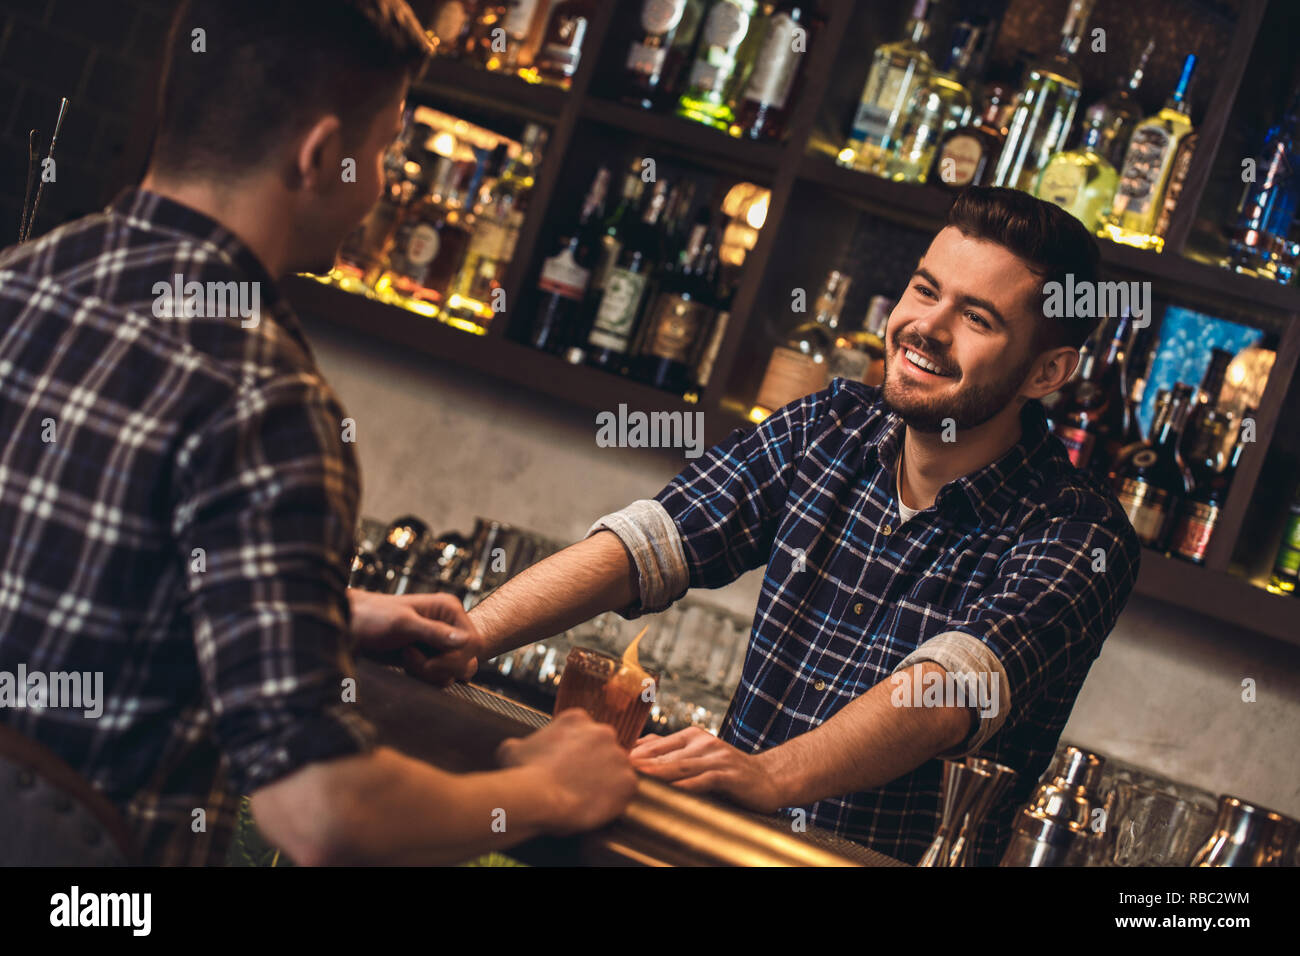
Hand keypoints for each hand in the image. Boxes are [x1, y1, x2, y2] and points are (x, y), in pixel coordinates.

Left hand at [348, 589, 482, 684]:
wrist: (350, 627)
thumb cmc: (371, 617)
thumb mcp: (402, 623)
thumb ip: (434, 632)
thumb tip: (465, 641)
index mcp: (449, 610)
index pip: (474, 643)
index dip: (456, 658)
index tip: (430, 661)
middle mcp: (448, 627)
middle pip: (467, 661)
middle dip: (440, 668)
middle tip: (412, 657)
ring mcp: (438, 644)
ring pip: (453, 673)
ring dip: (428, 673)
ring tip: (406, 657)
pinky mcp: (428, 658)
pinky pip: (439, 677)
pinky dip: (423, 677)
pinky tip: (405, 663)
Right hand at [496, 710, 637, 833]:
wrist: (537, 797)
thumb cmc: (523, 773)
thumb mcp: (512, 749)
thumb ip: (523, 744)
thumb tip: (517, 749)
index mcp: (577, 719)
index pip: (583, 732)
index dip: (575, 751)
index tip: (567, 765)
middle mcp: (603, 732)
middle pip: (604, 747)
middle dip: (594, 763)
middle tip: (578, 782)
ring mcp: (619, 756)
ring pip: (617, 769)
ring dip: (606, 781)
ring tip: (587, 798)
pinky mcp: (629, 781)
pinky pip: (626, 790)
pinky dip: (615, 800)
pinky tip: (598, 807)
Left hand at [628, 727, 785, 813]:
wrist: (769, 777)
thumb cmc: (728, 771)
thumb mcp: (699, 756)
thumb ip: (670, 752)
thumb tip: (636, 749)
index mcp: (692, 736)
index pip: (656, 744)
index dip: (633, 753)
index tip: (609, 760)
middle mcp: (703, 742)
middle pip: (664, 754)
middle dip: (639, 763)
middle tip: (614, 769)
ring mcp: (716, 758)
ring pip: (681, 765)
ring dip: (657, 772)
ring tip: (636, 777)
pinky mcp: (729, 775)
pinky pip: (704, 780)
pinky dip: (688, 785)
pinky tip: (673, 790)